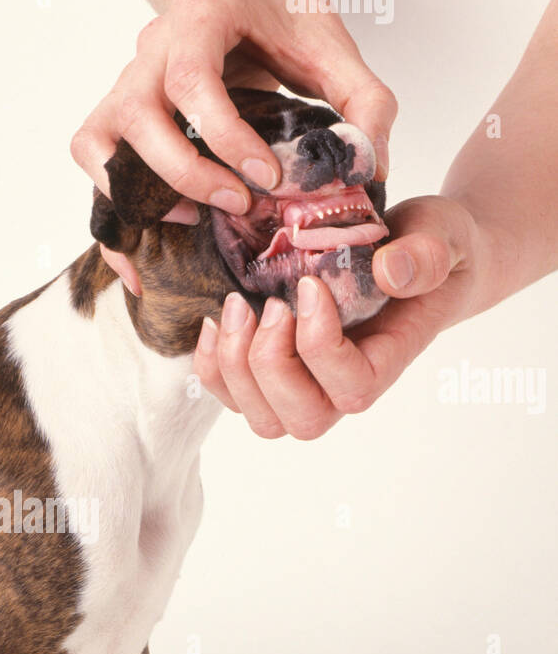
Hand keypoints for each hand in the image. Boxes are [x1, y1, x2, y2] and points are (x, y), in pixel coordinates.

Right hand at [71, 0, 396, 292]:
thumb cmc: (283, 10)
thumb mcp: (333, 42)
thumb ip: (364, 99)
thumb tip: (369, 168)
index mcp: (200, 15)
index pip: (192, 79)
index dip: (224, 137)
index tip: (267, 176)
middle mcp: (150, 47)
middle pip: (139, 116)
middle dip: (187, 174)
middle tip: (239, 205)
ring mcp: (126, 80)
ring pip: (100, 140)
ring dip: (140, 190)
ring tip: (192, 220)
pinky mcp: (119, 112)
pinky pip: (91, 155)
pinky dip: (110, 200)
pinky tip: (151, 237)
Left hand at [192, 196, 497, 439]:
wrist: (413, 251)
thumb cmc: (430, 247)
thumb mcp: (441, 235)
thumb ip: (427, 255)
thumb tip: (390, 272)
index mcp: (388, 359)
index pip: (353, 388)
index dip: (321, 347)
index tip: (310, 285)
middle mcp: (343, 386)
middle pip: (300, 418)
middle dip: (271, 364)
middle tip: (269, 304)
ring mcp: (305, 385)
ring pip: (260, 415)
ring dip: (235, 366)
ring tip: (237, 305)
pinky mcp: (272, 372)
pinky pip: (229, 393)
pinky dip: (211, 364)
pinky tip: (214, 319)